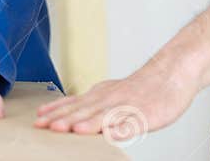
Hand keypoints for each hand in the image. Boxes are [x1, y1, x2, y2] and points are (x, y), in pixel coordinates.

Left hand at [34, 55, 196, 137]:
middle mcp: (111, 99)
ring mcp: (129, 107)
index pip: (74, 104)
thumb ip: (90, 103)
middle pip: (86, 110)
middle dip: (66, 119)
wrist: (171, 73)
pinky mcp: (147, 115)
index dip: (56, 111)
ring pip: (107, 116)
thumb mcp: (110, 91)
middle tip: (48, 126)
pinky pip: (134, 123)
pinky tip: (113, 135)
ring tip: (75, 130)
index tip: (38, 119)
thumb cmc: (141, 88)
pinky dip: (123, 129)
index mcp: (101, 95)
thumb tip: (65, 110)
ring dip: (90, 123)